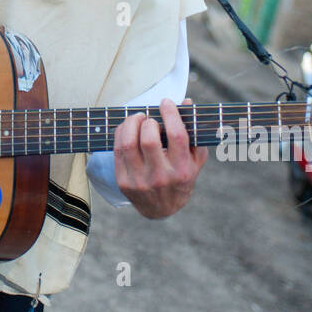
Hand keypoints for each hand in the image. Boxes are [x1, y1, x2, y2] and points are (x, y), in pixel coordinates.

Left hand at [113, 97, 206, 218]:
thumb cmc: (180, 177)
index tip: (166, 102)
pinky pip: (117, 151)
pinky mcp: (123, 182)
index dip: (170, 115)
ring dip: (131, 124)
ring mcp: (140, 181)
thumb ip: (193, 131)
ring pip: (128, 144)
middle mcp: (161, 177)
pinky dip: (121, 134)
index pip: (177, 137)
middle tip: (149, 117)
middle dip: (148, 121)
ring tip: (137, 119)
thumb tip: (186, 102)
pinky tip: (127, 129)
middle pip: (149, 140)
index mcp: (182, 170)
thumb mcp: (194, 159)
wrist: (162, 209)